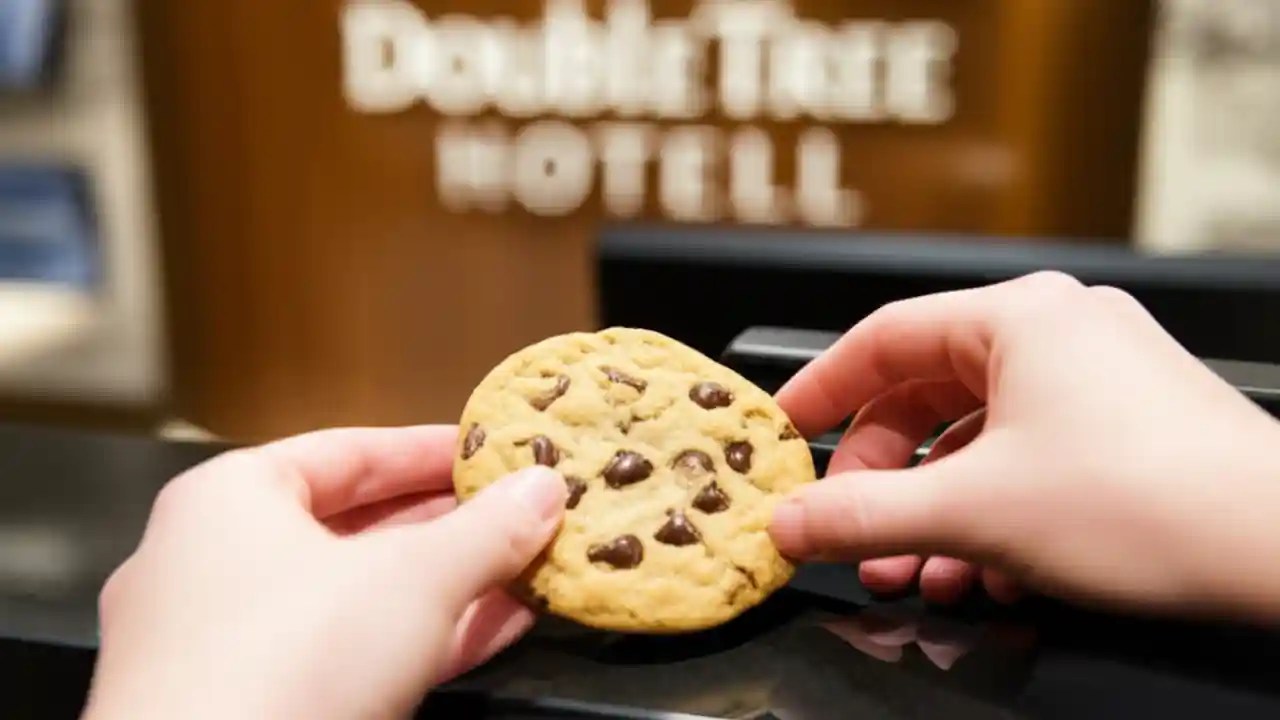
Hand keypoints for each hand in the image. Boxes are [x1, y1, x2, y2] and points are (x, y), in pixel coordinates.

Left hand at [83, 426, 565, 719]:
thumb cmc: (287, 660)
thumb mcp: (413, 579)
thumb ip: (486, 531)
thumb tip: (545, 489)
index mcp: (228, 501)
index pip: (347, 451)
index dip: (430, 450)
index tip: (494, 452)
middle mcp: (217, 567)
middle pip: (357, 527)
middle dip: (451, 524)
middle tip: (522, 511)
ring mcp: (235, 647)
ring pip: (362, 599)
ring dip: (452, 585)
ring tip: (530, 566)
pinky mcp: (263, 708)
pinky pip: (357, 657)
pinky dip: (427, 639)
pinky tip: (501, 626)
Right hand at [769, 272, 1279, 621]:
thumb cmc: (1153, 502)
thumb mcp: (973, 513)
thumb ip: (863, 517)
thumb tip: (793, 522)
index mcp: (1019, 318)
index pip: (883, 339)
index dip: (821, 390)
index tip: (786, 433)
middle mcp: (1061, 334)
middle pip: (929, 397)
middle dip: (885, 479)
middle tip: (852, 528)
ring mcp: (1100, 379)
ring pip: (981, 440)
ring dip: (937, 511)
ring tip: (919, 571)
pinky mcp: (1128, 429)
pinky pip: (1031, 461)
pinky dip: (995, 515)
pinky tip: (988, 574)